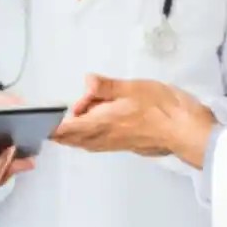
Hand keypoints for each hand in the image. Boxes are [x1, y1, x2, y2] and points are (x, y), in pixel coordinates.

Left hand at [52, 75, 216, 166]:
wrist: (186, 131)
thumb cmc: (163, 108)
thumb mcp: (133, 87)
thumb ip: (106, 86)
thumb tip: (86, 82)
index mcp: (102, 123)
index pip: (68, 129)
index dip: (52, 127)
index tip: (40, 124)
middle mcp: (105, 137)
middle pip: (74, 139)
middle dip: (62, 131)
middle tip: (53, 121)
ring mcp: (116, 144)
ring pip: (86, 142)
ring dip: (76, 134)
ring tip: (73, 122)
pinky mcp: (127, 145)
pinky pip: (99, 144)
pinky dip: (89, 136)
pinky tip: (95, 128)